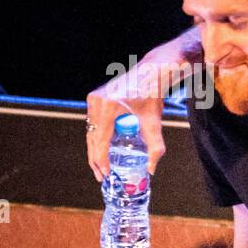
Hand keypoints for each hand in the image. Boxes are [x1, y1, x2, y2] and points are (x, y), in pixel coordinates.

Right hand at [85, 61, 167, 180]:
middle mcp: (96, 101)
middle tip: (102, 176)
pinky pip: (94, 123)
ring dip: (95, 149)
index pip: (101, 139)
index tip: (106, 174)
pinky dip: (98, 137)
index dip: (101, 159)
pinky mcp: (95, 98)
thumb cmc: (153, 95)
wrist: (151, 72)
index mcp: (108, 106)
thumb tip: (151, 169)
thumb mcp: (154, 122)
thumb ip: (155, 146)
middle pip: (93, 137)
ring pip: (92, 131)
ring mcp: (94, 99)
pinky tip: (102, 150)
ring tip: (102, 167)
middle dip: (96, 158)